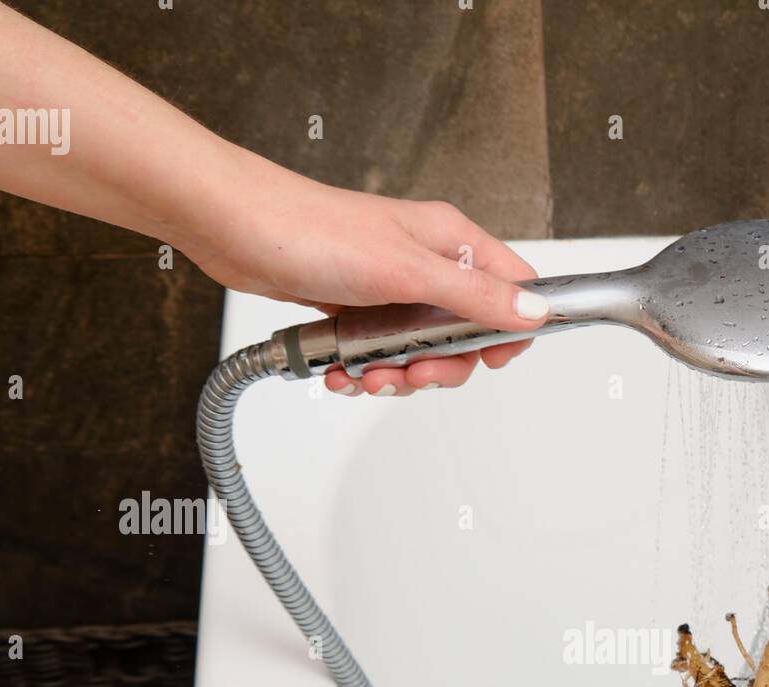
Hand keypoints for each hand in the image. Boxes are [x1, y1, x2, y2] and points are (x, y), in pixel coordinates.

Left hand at [181, 162, 542, 398]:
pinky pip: (380, 353)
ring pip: (422, 351)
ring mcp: (392, 289)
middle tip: (413, 372)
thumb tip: (534, 313)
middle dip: (441, 366)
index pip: (513, 288)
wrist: (233, 227)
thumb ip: (474, 296)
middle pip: (467, 335)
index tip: (489, 358)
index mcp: (450, 242)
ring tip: (366, 377)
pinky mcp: (358, 308)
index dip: (511, 330)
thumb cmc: (311, 230)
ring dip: (397, 376)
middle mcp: (426, 263)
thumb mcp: (407, 271)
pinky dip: (364, 372)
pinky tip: (342, 373)